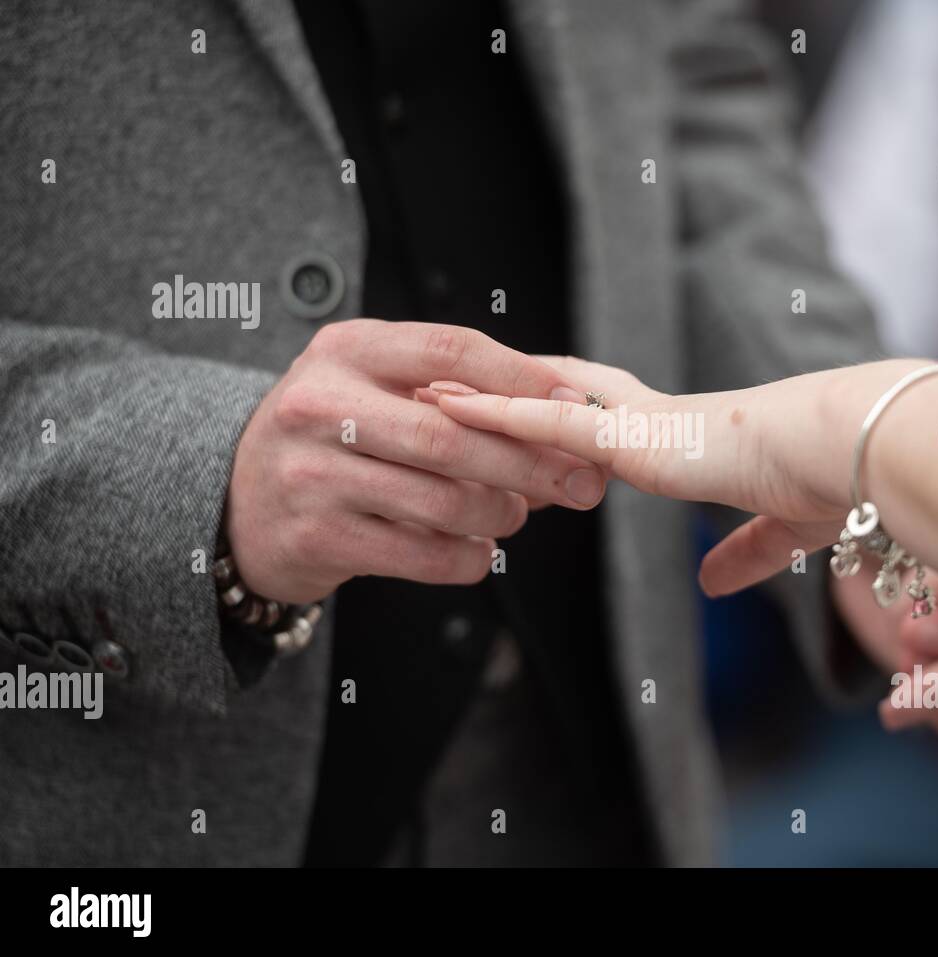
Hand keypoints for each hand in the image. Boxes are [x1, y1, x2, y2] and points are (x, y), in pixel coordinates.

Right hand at [224, 321, 605, 602]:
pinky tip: (477, 551)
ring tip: (515, 514)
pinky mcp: (315, 537)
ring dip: (501, 513)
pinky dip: (468, 557)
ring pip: (444, 500)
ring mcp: (313, 474)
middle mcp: (322, 405)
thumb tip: (566, 418)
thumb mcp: (376, 389)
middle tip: (584, 483)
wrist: (239, 503)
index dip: (524, 379)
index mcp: (347, 350)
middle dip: (532, 462)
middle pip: (453, 434)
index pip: (451, 350)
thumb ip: (455, 396)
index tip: (577, 406)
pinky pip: (422, 554)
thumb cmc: (336, 437)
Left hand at [434, 355, 928, 595]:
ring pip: (534, 401)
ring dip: (476, 396)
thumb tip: (711, 585)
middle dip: (503, 390)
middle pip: (554, 392)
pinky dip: (491, 413)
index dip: (556, 408)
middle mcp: (646, 417)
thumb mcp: (777, 530)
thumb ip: (741, 554)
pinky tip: (443, 407)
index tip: (520, 411)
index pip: (601, 414)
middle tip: (445, 386)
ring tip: (415, 390)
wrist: (841, 453)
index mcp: (680, 434)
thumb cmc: (825, 483)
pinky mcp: (629, 435)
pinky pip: (541, 419)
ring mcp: (633, 421)